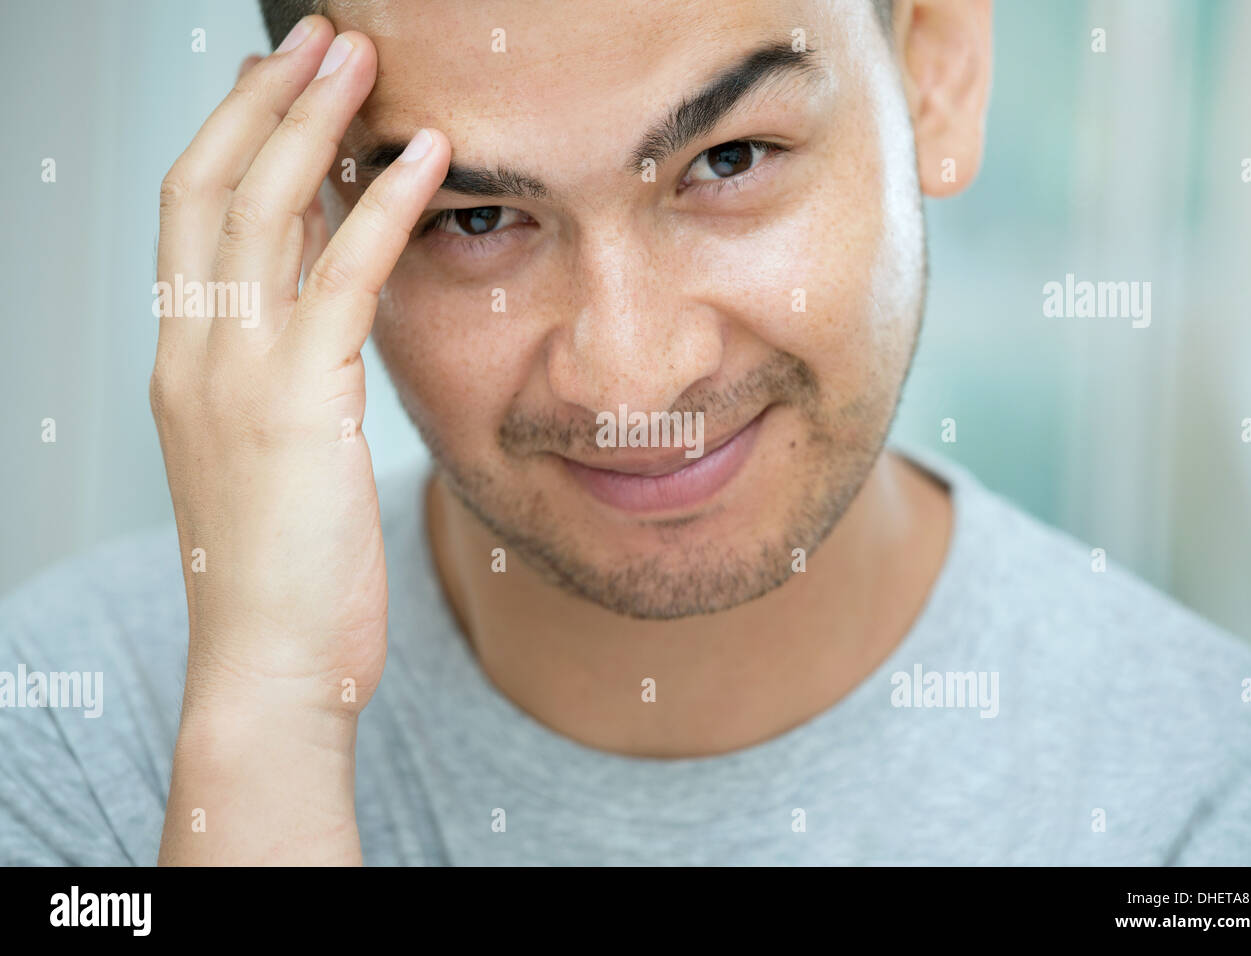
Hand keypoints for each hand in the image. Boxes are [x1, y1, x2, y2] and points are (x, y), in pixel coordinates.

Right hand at [151, 16, 448, 863]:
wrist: (270, 668)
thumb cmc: (284, 577)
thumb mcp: (273, 462)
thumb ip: (288, 384)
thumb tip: (328, 328)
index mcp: (187, 366)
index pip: (191, 217)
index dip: (232, 137)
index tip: (277, 84)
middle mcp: (194, 356)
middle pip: (209, 187)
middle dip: (261, 100)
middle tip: (317, 40)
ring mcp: (234, 378)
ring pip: (260, 212)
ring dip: (312, 123)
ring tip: (359, 59)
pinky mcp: (296, 407)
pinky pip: (339, 279)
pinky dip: (382, 208)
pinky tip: (425, 157)